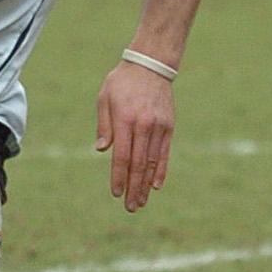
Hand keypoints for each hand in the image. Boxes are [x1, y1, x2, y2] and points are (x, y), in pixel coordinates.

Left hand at [95, 60, 174, 212]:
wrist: (151, 65)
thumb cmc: (122, 82)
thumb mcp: (104, 98)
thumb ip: (104, 125)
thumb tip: (103, 151)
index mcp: (125, 120)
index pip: (121, 155)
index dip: (119, 176)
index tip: (116, 192)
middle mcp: (143, 125)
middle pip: (138, 163)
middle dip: (133, 187)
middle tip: (130, 207)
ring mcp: (158, 127)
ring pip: (152, 162)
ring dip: (146, 184)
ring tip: (141, 202)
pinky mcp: (168, 126)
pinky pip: (164, 153)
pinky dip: (161, 170)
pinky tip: (156, 185)